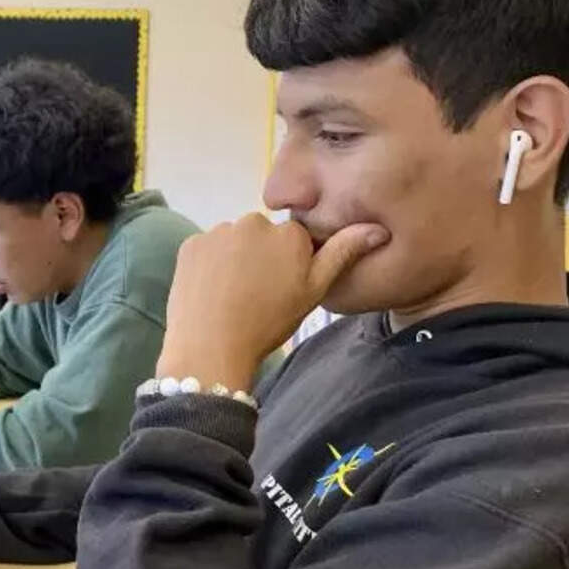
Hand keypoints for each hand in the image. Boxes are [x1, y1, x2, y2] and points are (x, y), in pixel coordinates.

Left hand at [157, 214, 388, 389]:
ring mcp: (218, 232)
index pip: (295, 238)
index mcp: (289, 233)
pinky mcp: (191, 244)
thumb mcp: (313, 292)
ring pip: (233, 241)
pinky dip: (209, 265)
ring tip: (232, 295)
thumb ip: (343, 254)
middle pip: (262, 235)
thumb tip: (378, 228)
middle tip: (256, 294)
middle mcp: (254, 222)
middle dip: (261, 256)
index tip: (282, 289)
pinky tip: (211, 291)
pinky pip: (206, 249)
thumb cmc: (268, 323)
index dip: (290, 264)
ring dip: (234, 259)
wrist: (212, 346)